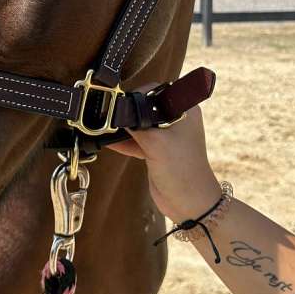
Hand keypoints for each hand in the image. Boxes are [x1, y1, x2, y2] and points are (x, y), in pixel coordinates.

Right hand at [107, 93, 220, 221]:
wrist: (190, 203)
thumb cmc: (181, 170)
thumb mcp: (156, 142)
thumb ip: (135, 125)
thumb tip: (115, 112)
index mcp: (184, 109)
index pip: (156, 89)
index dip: (137, 93)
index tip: (120, 100)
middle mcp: (176, 118)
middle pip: (145, 106)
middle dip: (128, 111)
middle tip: (109, 113)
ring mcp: (167, 135)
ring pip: (140, 124)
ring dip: (124, 127)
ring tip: (105, 127)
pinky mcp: (157, 150)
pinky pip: (137, 140)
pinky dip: (124, 141)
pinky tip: (107, 141)